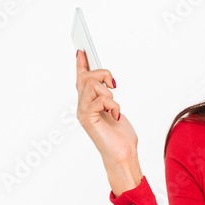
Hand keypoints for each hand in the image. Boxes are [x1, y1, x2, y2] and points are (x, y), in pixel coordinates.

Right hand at [75, 49, 138, 167]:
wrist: (123, 154)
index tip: (81, 50)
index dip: (81, 64)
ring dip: (109, 93)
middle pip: (86, 77)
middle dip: (103, 75)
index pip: (81, 79)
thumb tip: (107, 80)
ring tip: (115, 108)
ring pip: (92, 85)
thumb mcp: (114, 110)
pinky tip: (116, 116)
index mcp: (88, 103)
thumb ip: (106, 95)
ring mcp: (83, 113)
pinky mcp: (87, 119)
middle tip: (114, 85)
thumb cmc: (120, 136)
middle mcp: (82, 106)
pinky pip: (99, 100)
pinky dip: (113, 105)